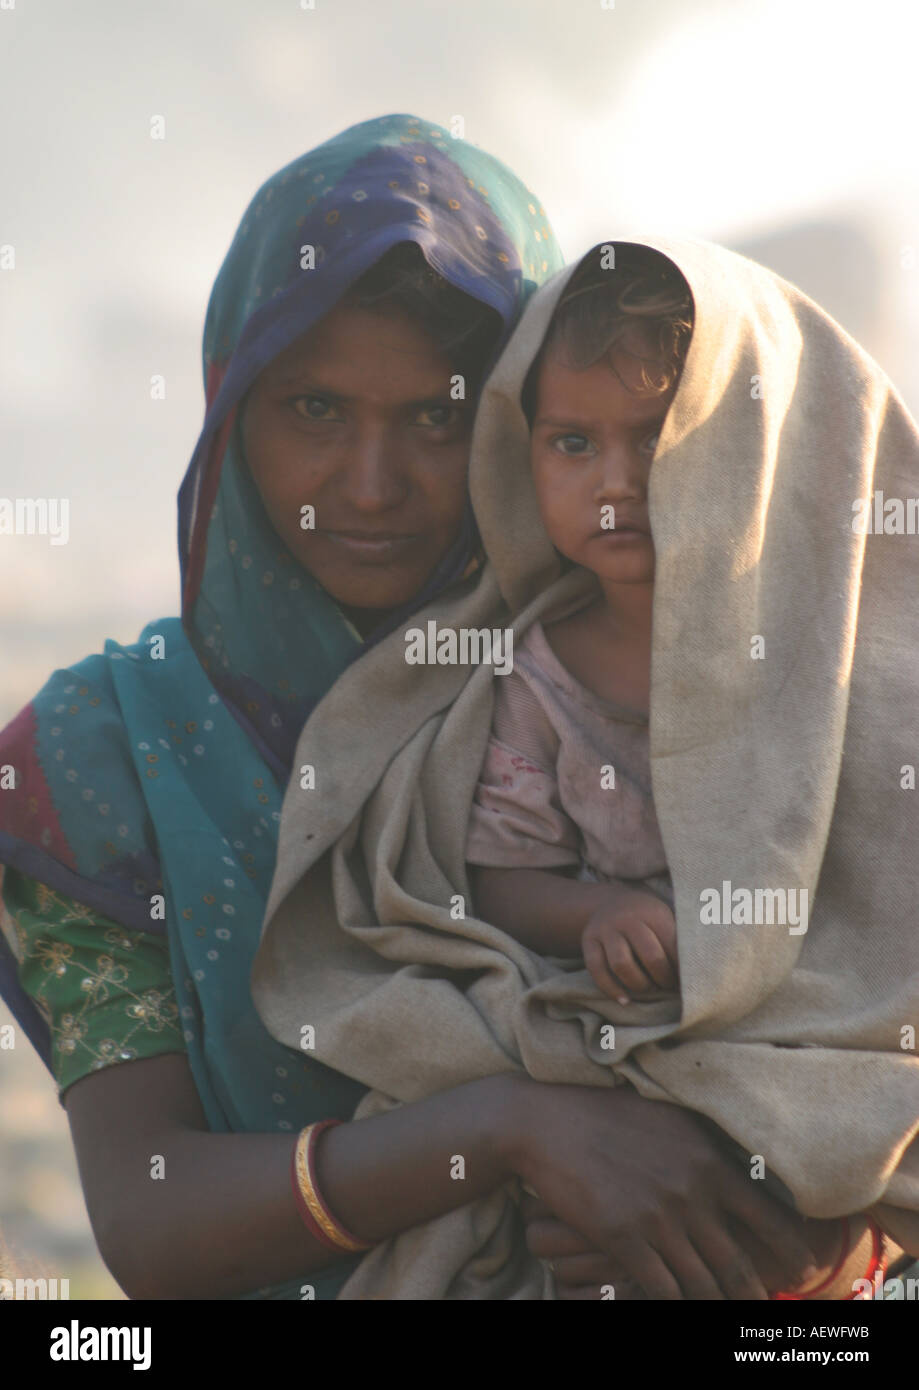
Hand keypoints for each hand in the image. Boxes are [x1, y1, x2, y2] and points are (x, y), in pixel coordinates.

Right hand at [502, 1079, 819, 1299]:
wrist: (548, 1123)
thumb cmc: (609, 1114)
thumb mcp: (669, 1119)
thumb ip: (707, 1146)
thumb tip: (743, 1165)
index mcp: (708, 1159)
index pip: (768, 1215)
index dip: (791, 1248)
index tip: (804, 1266)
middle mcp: (692, 1191)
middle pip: (740, 1263)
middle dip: (758, 1293)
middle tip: (767, 1306)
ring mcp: (658, 1218)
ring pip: (704, 1285)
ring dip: (717, 1304)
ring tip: (727, 1311)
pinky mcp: (624, 1238)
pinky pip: (662, 1289)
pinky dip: (675, 1304)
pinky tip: (680, 1306)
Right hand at [581, 886, 678, 1001]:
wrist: (609, 903)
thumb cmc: (646, 919)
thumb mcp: (663, 918)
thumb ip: (677, 940)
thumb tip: (698, 974)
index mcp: (652, 912)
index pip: (672, 946)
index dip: (681, 968)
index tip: (689, 981)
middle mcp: (627, 919)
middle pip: (650, 956)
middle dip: (663, 978)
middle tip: (669, 986)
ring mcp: (605, 929)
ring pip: (622, 965)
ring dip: (640, 985)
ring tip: (649, 988)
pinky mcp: (588, 941)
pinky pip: (597, 969)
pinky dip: (611, 989)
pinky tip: (625, 1000)